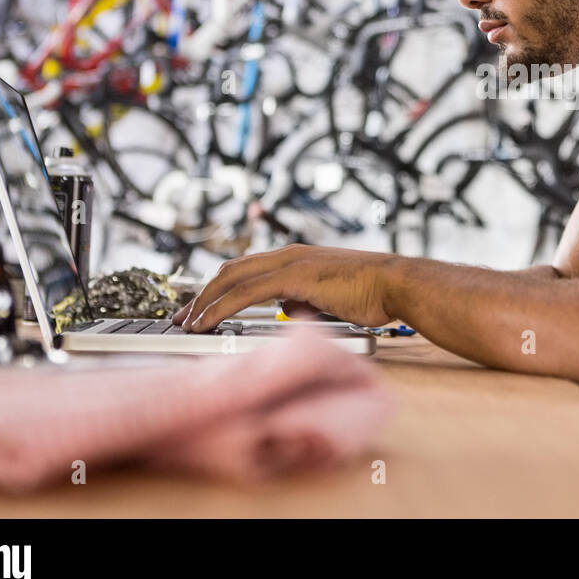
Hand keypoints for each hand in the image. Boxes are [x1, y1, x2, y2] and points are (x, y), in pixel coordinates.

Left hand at [171, 244, 393, 331]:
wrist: (396, 284)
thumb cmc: (372, 293)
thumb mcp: (329, 298)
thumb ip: (306, 300)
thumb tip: (290, 309)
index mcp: (295, 257)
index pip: (245, 270)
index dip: (217, 289)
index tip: (200, 309)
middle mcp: (288, 254)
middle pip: (230, 270)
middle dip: (201, 295)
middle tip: (182, 318)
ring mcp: (290, 262)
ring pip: (231, 279)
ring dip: (204, 302)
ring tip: (187, 325)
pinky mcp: (294, 277)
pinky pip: (245, 292)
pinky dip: (221, 307)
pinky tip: (207, 323)